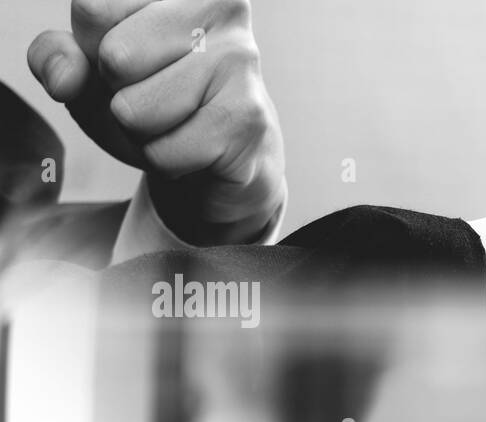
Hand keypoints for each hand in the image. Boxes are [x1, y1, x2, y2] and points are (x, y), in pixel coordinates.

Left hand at [28, 0, 285, 245]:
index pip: (92, 9)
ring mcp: (240, 59)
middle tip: (157, 93)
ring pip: (135, 111)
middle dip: (119, 91)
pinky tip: (197, 146)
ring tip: (176, 121)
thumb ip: (56, 57)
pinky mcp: (248, 116)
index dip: (95, 49)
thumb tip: (63, 78)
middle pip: (114, 58)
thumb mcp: (93, 68)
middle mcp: (220, 4)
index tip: (136, 57)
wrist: (222, 153)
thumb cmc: (156, 96)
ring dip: (142, 132)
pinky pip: (164, 152)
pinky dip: (167, 160)